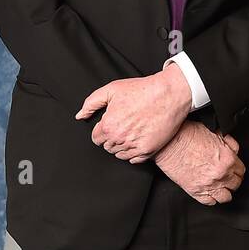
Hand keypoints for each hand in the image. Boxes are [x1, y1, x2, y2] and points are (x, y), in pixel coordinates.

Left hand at [75, 65, 191, 161]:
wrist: (168, 94)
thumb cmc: (142, 90)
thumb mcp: (112, 89)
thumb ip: (91, 103)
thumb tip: (80, 116)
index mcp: (108, 126)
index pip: (96, 139)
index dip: (102, 130)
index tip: (112, 124)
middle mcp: (119, 139)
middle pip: (108, 147)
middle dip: (112, 138)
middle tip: (124, 125)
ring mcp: (134, 146)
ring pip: (120, 154)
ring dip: (123, 146)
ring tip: (132, 131)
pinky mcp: (148, 151)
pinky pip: (134, 160)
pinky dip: (134, 153)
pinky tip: (139, 140)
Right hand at [154, 122, 244, 203]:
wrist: (168, 143)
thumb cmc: (187, 135)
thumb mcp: (214, 132)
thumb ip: (229, 143)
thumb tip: (234, 150)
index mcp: (227, 159)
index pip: (241, 170)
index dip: (237, 169)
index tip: (234, 170)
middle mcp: (220, 174)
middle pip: (236, 184)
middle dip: (233, 180)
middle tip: (227, 177)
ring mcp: (208, 185)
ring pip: (226, 197)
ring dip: (225, 191)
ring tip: (221, 187)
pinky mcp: (196, 192)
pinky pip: (210, 202)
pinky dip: (212, 198)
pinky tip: (210, 192)